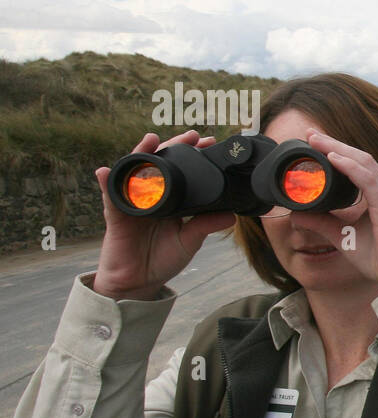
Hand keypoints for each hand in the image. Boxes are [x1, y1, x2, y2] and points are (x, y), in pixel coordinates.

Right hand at [92, 130, 234, 300]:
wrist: (138, 282)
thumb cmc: (162, 260)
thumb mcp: (189, 241)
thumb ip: (205, 226)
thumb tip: (231, 215)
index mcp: (171, 200)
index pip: (181, 171)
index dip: (192, 156)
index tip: (208, 143)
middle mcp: (151, 196)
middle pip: (160, 164)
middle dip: (173, 146)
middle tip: (190, 135)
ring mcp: (133, 202)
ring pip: (135, 172)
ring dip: (141, 154)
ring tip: (151, 140)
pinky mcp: (116, 214)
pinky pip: (110, 196)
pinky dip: (108, 182)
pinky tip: (106, 171)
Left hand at [286, 129, 377, 290]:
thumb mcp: (344, 237)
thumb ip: (322, 223)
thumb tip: (297, 214)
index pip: (359, 165)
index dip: (338, 151)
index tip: (315, 144)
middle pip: (360, 158)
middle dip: (334, 143)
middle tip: (310, 133)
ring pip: (363, 162)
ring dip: (338, 149)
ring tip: (316, 141)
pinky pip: (368, 179)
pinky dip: (349, 166)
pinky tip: (332, 158)